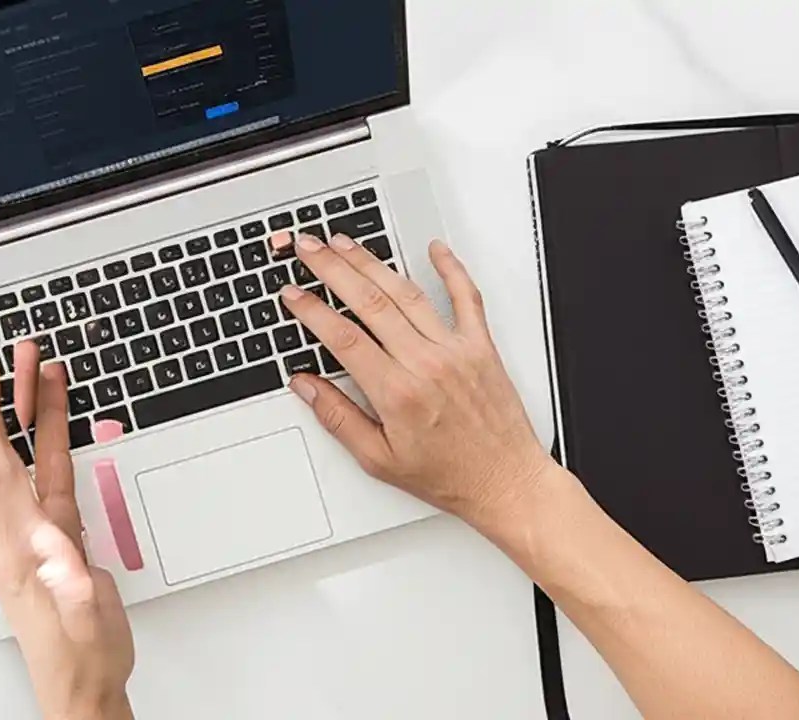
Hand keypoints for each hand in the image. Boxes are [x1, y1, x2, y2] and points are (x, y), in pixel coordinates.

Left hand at [0, 343, 133, 719]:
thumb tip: (62, 553)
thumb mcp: (83, 615)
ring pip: (3, 459)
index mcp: (15, 545)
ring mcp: (26, 527)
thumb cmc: (79, 649)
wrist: (83, 679)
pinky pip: (37, 470)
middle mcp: (10, 531)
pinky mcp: (50, 530)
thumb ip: (73, 581)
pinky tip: (38, 410)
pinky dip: (35, 436)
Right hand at [279, 233, 553, 534]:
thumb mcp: (379, 459)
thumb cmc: (449, 476)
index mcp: (398, 393)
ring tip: (346, 244)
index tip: (293, 294)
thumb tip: (306, 386)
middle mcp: (427, 364)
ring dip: (373, 263)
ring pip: (407, 294)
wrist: (506, 482)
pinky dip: (452, 269)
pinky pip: (467, 298)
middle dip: (333, 269)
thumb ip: (338, 418)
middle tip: (309, 248)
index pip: (343, 337)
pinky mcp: (482, 347)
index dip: (312, 310)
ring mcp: (456, 351)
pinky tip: (435, 249)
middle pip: (369, 303)